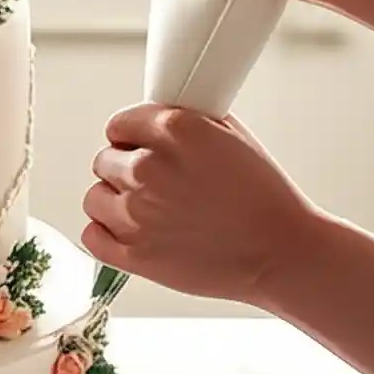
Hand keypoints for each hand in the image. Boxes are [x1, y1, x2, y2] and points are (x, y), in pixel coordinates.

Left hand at [82, 103, 318, 303]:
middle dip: (125, 171)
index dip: (130, 137)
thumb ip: (185, 123)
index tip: (139, 147)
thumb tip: (154, 119)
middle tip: (157, 186)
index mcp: (173, 131)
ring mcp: (135, 212)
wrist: (281, 253)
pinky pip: (92, 235)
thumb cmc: (264, 198)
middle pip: (104, 161)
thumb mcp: (232, 137)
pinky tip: (132, 234)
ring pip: (94, 197)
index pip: (119, 124)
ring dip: (114, 202)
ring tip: (148, 212)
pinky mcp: (132, 253)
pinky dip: (106, 235)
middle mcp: (147, 168)